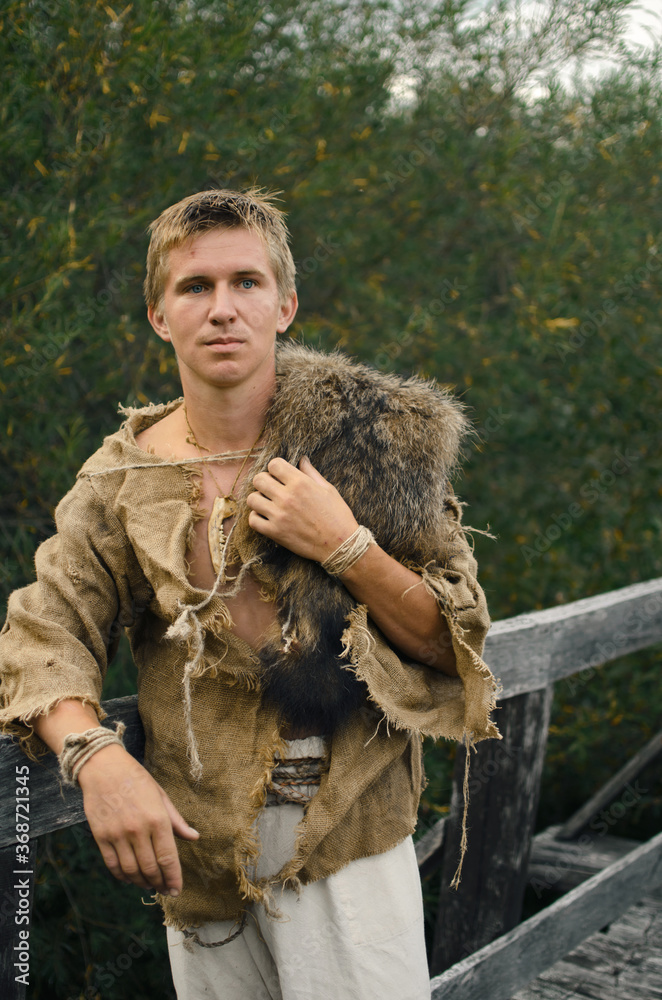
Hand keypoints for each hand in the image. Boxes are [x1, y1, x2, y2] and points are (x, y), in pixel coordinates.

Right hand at [77, 743, 198, 895]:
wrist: (103, 767)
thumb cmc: (136, 779)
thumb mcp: (161, 795)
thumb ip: (177, 820)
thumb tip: (194, 837)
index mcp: (157, 818)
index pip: (168, 858)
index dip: (173, 878)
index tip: (177, 890)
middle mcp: (138, 830)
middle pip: (151, 869)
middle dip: (160, 884)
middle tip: (164, 890)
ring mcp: (118, 835)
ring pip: (132, 871)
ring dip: (142, 883)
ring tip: (149, 885)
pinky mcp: (101, 837)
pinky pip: (113, 865)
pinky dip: (122, 876)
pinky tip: (130, 878)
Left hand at [247, 456, 358, 562]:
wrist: (340, 545)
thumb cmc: (337, 515)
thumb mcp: (328, 489)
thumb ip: (311, 473)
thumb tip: (302, 459)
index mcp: (300, 483)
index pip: (273, 464)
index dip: (276, 468)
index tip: (280, 475)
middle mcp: (287, 497)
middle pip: (258, 479)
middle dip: (264, 481)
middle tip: (272, 488)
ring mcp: (279, 516)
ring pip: (252, 499)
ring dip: (259, 499)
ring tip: (268, 503)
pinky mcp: (275, 533)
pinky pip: (253, 520)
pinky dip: (257, 517)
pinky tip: (266, 517)